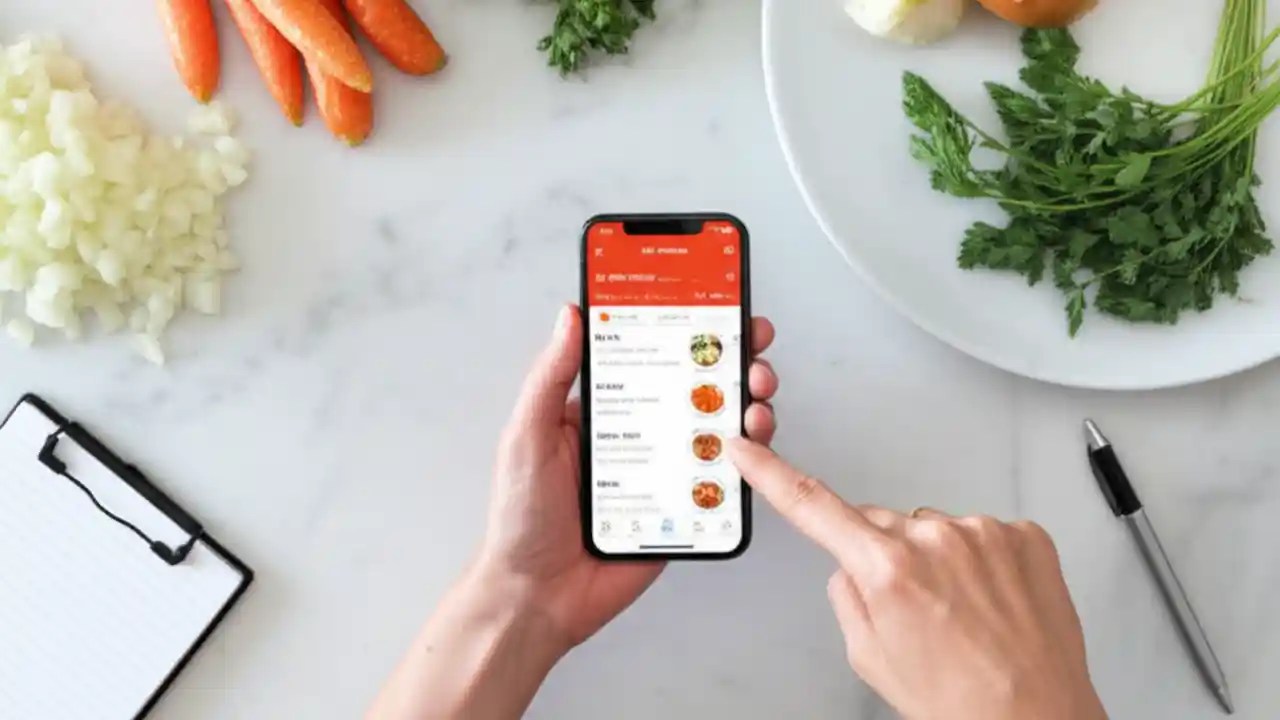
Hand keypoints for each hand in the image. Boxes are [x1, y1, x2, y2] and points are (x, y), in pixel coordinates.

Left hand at [477, 305, 778, 649]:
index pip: (650, 357)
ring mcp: (665, 473)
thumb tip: (571, 316)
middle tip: (753, 351)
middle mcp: (639, 435)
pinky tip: (752, 449)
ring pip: (718, 430)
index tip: (716, 305)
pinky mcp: (683, 510)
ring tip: (757, 401)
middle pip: (696, 388)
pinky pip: (721, 483)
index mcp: (602, 410)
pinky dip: (745, 464)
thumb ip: (551, 376)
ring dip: (747, 408)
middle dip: (733, 364)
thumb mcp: (528, 435)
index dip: (684, 330)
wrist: (538, 596)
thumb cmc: (521, 518)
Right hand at [729, 441, 1106, 719]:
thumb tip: (849, 569)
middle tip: (916, 611)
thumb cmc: (962, 704)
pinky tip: (993, 603)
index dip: (771, 473)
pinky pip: (984, 535)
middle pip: (883, 523)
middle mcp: (936, 539)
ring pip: (937, 530)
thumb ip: (848, 598)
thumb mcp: (872, 659)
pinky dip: (984, 563)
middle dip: (887, 556)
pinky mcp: (1026, 535)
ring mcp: (986, 532)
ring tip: (964, 615)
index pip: (812, 506)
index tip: (747, 450)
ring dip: (941, 561)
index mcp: (888, 570)